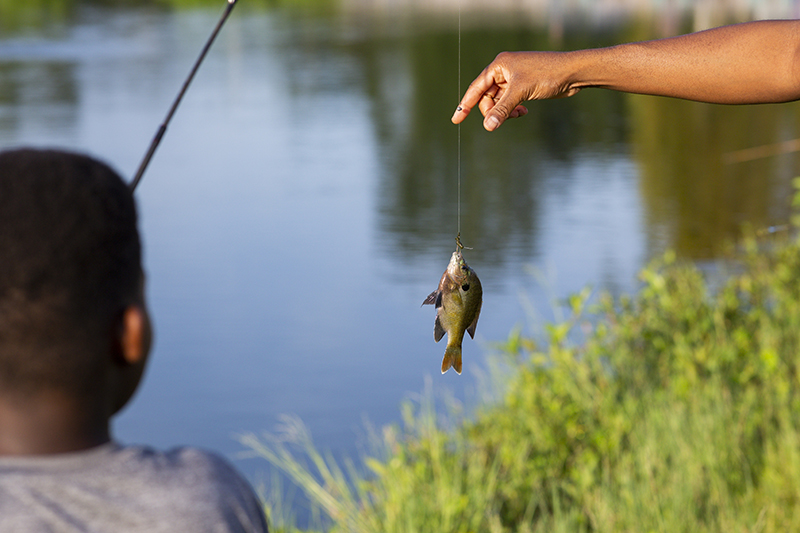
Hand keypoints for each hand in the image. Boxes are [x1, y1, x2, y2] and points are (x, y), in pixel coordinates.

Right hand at [451, 51, 582, 130]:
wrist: (572, 73)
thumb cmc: (547, 74)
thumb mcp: (521, 93)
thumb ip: (502, 110)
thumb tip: (488, 127)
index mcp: (499, 65)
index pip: (476, 88)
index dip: (465, 105)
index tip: (455, 120)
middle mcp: (504, 71)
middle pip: (487, 97)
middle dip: (493, 111)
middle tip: (500, 121)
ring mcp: (514, 79)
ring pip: (499, 102)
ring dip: (505, 112)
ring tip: (518, 114)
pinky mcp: (523, 87)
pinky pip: (510, 102)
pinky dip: (513, 110)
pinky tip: (523, 112)